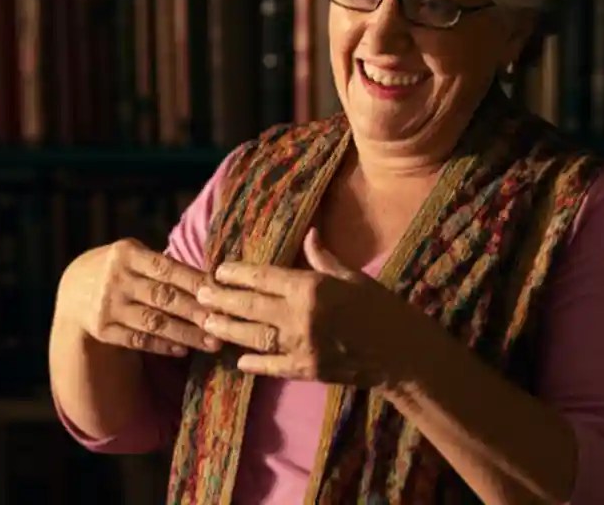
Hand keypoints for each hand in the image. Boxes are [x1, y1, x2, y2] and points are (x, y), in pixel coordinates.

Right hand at [55, 238, 222, 356]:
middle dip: (197, 312)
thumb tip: (214, 282)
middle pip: (164, 298)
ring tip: (212, 343)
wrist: (73, 288)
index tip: (223, 294)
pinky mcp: (102, 329)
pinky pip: (138, 340)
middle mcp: (115, 279)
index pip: (168, 269)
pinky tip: (183, 350)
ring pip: (154, 323)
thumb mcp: (134, 255)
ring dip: (186, 334)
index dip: (196, 282)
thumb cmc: (120, 269)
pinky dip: (162, 346)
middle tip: (225, 324)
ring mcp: (107, 306)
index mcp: (126, 253)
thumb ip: (166, 266)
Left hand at [195, 228, 418, 385]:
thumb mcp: (352, 276)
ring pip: (255, 337)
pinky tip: (238, 359)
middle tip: (199, 295)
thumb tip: (309, 233)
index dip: (237, 274)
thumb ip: (323, 258)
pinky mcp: (308, 370)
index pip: (264, 277)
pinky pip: (273, 366)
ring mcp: (303, 346)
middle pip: (251, 306)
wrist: (405, 353)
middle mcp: (302, 316)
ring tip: (207, 323)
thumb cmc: (380, 308)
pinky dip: (254, 363)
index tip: (218, 270)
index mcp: (311, 287)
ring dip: (228, 330)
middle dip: (222, 300)